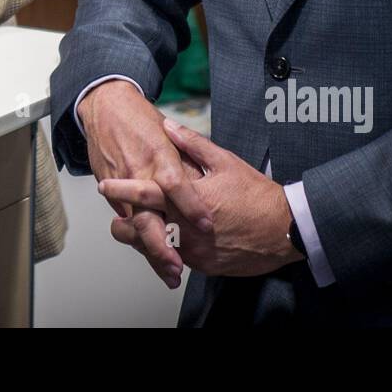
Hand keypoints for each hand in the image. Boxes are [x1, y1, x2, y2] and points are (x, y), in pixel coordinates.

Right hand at [77, 80, 212, 289]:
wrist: (105, 109)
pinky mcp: (112, 193)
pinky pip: (126, 222)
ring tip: (169, 271)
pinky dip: (140, 242)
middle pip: (149, 216)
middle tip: (178, 266)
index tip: (207, 225)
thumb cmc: (140, 120)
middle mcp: (139, 174)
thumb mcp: (169, 134)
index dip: (191, 206)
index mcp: (158, 156)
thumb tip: (207, 182)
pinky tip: (154, 258)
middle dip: (162, 245)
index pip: (175, 184)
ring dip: (152, 252)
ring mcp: (123, 186)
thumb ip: (188, 159)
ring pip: (136, 227)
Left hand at [99, 118, 301, 277]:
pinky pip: (177, 258)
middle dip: (124, 225)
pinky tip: (170, 238)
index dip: (122, 190)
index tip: (105, 184)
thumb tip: (168, 126)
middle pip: (141, 231)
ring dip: (146, 238)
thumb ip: (191, 144)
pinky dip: (169, 249)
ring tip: (141, 227)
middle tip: (116, 216)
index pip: (146, 194)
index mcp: (188, 200)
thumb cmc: (257, 194)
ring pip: (156, 249)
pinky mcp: (204, 265)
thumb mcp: (225, 161)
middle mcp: (187, 229)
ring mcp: (195, 252)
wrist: (285, 230)